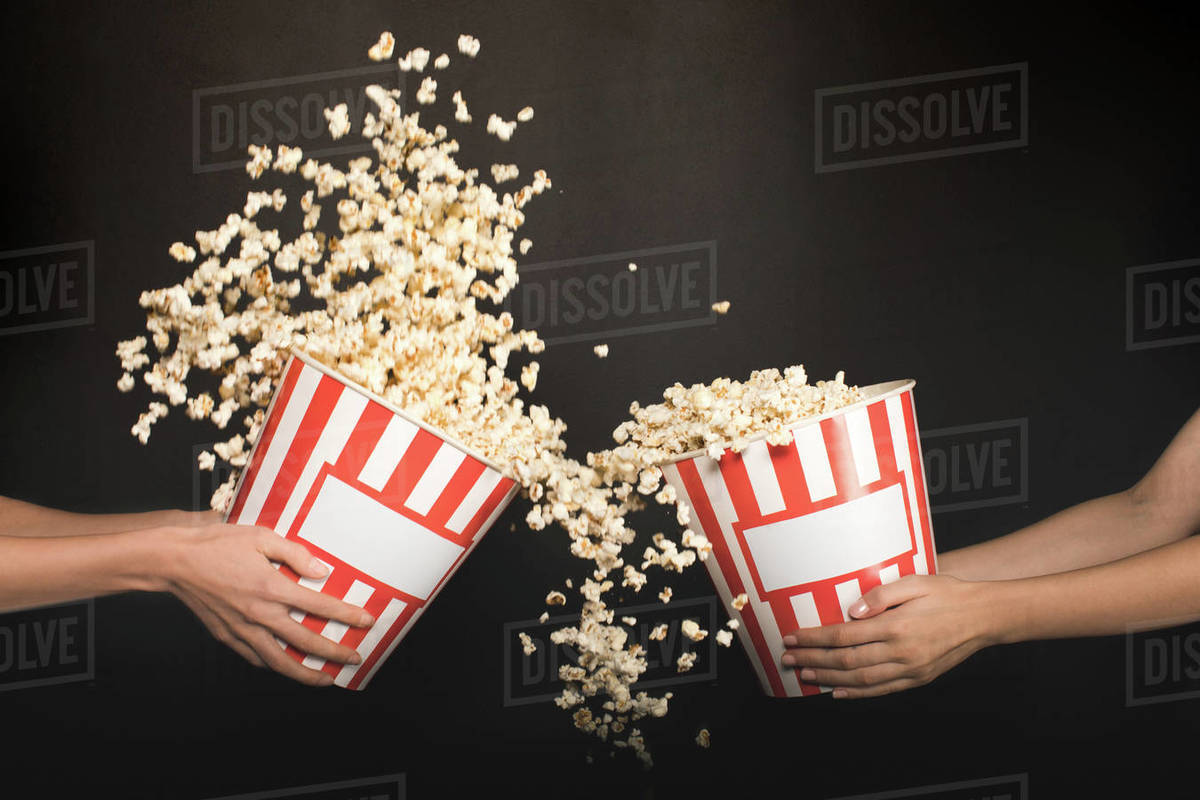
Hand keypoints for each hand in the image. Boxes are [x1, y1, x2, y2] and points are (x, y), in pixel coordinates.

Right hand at [160, 522, 374, 685]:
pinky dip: (273, 665)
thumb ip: (295, 555)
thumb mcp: (261, 537)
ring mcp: (242, 629)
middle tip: (354, 659)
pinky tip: (284, 666)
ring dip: (305, 673)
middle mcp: (259, 614)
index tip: (366, 621)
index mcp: (271, 588)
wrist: (174, 561)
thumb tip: (322, 571)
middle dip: (334, 653)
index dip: (346, 615)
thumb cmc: (217, 544)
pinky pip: (255, 658)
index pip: (319, 606)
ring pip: (279, 661)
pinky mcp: (227, 636)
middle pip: (305, 642)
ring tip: (325, 680)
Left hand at [781, 574, 997, 697]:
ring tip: (806, 675)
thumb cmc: (947, 594)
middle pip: (846, 661)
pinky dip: (857, 694)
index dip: (814, 638)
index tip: (792, 638)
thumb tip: (850, 612)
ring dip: (829, 679)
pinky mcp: (918, 678)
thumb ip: (879, 596)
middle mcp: (901, 652)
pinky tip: (838, 692)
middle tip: (788, 660)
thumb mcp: (913, 582)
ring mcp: (910, 669)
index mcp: (896, 626)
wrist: (983, 616)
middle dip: (813, 660)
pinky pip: (882, 690)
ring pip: (861, 680)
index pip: (843, 635)